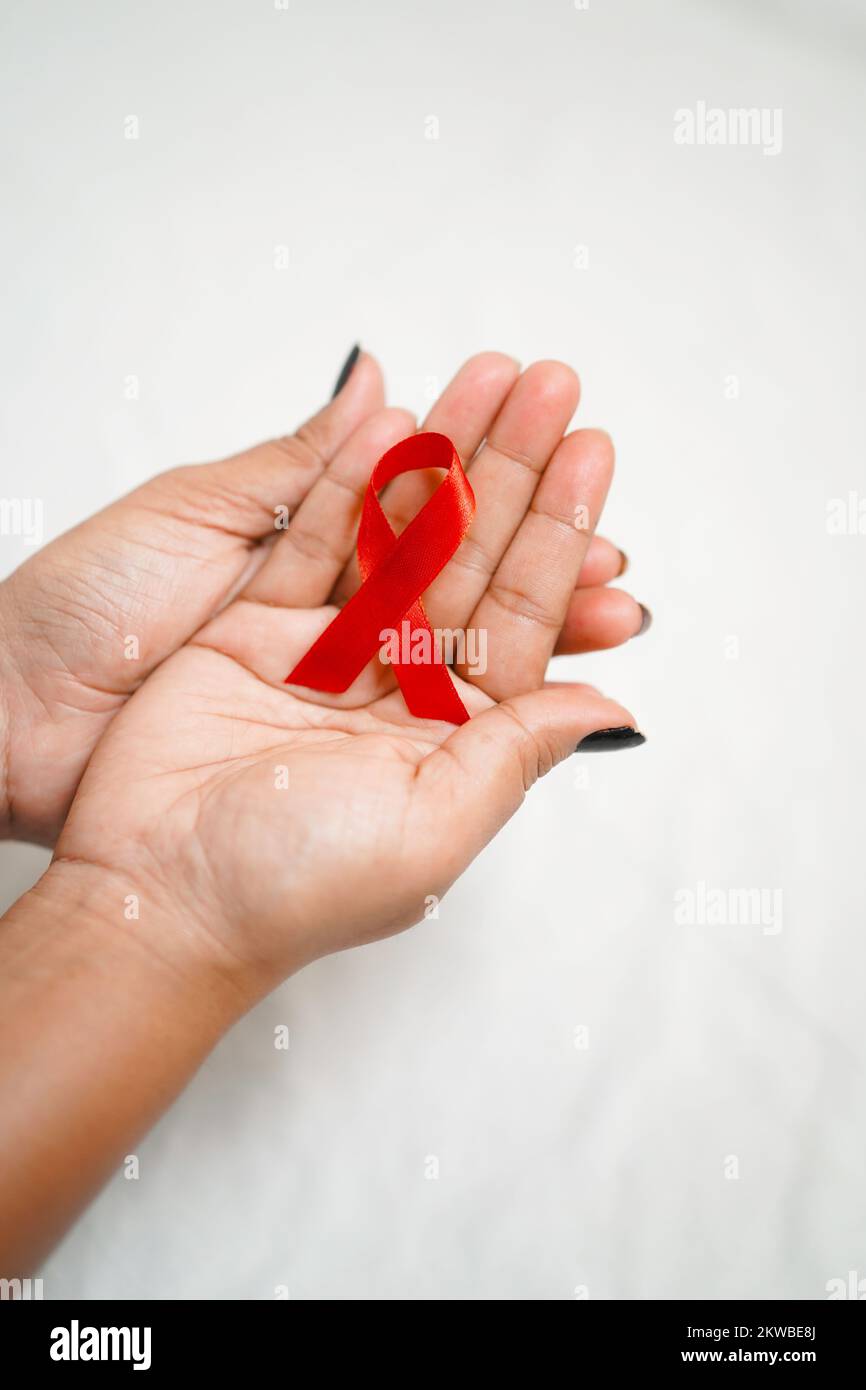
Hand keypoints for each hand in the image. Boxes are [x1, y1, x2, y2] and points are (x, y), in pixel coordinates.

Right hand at [55, 354, 646, 1004]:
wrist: (158, 892)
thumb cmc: (298, 886)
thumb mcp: (436, 828)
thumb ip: (519, 752)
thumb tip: (613, 705)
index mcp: (454, 731)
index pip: (522, 611)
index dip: (559, 530)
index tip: (589, 451)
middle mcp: (398, 685)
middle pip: (469, 555)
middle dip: (511, 469)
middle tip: (547, 385)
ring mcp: (327, 653)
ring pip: (396, 535)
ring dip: (441, 459)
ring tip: (483, 378)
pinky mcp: (255, 632)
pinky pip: (310, 543)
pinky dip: (347, 485)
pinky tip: (390, 427)